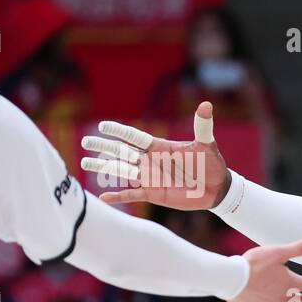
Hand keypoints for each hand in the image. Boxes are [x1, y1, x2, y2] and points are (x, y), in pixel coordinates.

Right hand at [82, 101, 230, 209]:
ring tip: (84, 163)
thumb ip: (202, 126)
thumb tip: (207, 104)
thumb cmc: (211, 164)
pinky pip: (132, 195)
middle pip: (121, 152)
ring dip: (104, 167)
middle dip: (104, 146)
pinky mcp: (153, 193)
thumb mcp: (206, 145)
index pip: (134, 137)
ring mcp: (150, 177)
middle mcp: (150, 161)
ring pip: (121, 171)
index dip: (119, 131)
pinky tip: (103, 197)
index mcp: (159, 147)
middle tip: (85, 141)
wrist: (217, 188)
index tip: (102, 126)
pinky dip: (118, 196)